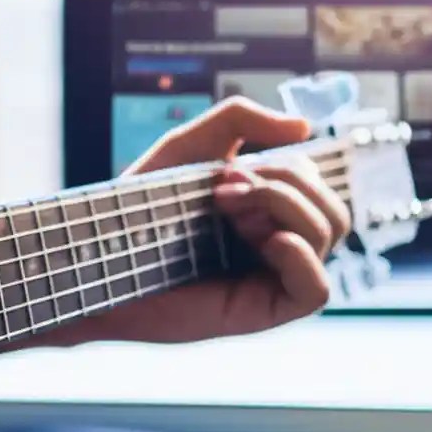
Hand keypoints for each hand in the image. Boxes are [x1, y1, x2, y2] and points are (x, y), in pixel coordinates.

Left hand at [45, 97, 348, 345]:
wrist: (99, 250)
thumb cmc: (137, 204)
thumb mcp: (190, 146)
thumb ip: (240, 120)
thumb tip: (304, 127)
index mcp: (266, 211)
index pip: (317, 184)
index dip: (286, 169)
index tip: (226, 173)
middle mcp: (276, 246)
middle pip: (332, 208)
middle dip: (285, 185)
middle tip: (224, 192)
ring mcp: (271, 280)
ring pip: (328, 235)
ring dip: (282, 207)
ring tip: (226, 213)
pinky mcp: (260, 311)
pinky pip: (317, 290)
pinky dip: (302, 256)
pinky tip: (268, 240)